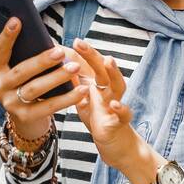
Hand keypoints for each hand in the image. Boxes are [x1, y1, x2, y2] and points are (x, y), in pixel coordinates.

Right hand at [0, 18, 88, 141]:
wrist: (26, 115)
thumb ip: (16, 48)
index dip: (6, 36)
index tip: (17, 20)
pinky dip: (67, 98)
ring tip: (74, 67)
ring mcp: (11, 104)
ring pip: (35, 89)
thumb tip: (11, 21)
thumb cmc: (25, 80)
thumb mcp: (17, 64)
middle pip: (21, 72)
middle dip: (41, 61)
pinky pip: (49, 107)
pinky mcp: (26, 117)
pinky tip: (81, 89)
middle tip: (60, 51)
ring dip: (56, 77)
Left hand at [67, 38, 144, 173]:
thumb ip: (75, 81)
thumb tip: (60, 61)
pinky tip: (115, 105)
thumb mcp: (82, 97)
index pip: (92, 64)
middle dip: (93, 56)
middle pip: (104, 70)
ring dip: (114, 73)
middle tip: (80, 43)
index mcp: (99, 84)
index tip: (73, 41)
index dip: (84, 53)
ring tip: (108, 61)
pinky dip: (121, 109)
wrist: (113, 143)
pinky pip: (123, 115)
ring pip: (119, 86)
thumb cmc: (98, 117)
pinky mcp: (119, 123)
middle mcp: (109, 91)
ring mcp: (115, 105)